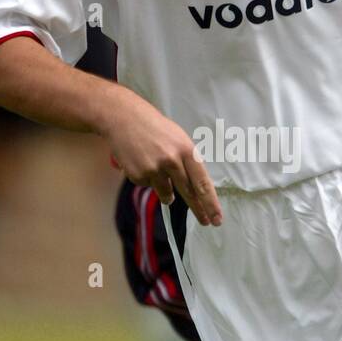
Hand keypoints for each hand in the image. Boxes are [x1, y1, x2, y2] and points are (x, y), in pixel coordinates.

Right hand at [103, 87, 222, 226]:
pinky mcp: (139, 175)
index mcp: (187, 150)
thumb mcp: (179, 139)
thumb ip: (188, 162)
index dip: (210, 203)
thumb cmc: (155, 129)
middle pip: (189, 193)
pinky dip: (147, 178)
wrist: (124, 119)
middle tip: (207, 222)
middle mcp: (173, 161)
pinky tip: (141, 161)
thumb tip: (196, 189)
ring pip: (167, 193)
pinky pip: (148, 186)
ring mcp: (155, 169)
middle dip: (199, 209)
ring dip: (166, 191)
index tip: (217, 218)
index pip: (202, 183)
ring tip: (158, 168)